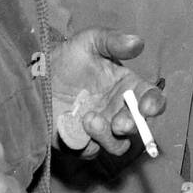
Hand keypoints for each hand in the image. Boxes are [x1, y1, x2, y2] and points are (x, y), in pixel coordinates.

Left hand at [50, 28, 166, 158]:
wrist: (38, 76)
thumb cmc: (68, 56)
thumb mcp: (90, 41)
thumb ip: (113, 41)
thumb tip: (138, 42)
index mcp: (128, 86)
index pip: (150, 98)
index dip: (154, 103)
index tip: (148, 106)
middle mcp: (119, 110)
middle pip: (137, 126)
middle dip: (132, 126)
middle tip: (120, 123)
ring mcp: (102, 129)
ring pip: (118, 145)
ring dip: (108, 137)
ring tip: (89, 119)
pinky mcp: (82, 143)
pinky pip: (91, 151)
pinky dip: (86, 143)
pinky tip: (73, 125)